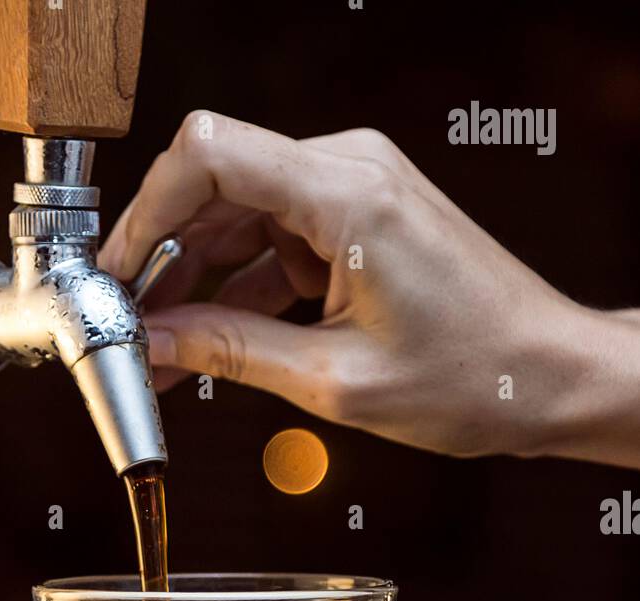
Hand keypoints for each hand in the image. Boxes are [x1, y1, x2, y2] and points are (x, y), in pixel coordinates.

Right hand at [102, 112, 639, 466]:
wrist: (548, 376)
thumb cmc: (476, 375)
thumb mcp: (335, 381)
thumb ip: (232, 352)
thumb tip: (156, 343)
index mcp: (350, 196)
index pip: (210, 155)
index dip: (146, 213)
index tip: (116, 275)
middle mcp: (352, 171)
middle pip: (216, 187)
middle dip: (164, 261)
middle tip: (132, 330)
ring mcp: (357, 190)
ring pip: (241, 217)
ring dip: (199, 283)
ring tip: (168, 354)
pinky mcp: (361, 217)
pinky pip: (276, 239)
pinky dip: (242, 288)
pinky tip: (216, 341)